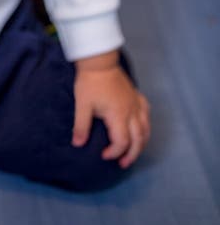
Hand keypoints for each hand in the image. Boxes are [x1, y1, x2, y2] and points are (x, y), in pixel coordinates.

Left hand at [73, 52, 150, 168]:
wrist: (98, 60)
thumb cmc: (90, 82)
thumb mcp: (82, 104)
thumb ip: (81, 126)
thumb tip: (77, 144)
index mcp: (119, 115)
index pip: (122, 141)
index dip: (114, 152)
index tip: (103, 155)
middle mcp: (132, 111)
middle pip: (139, 139)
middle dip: (132, 154)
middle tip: (123, 164)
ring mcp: (136, 102)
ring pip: (146, 128)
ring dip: (141, 142)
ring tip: (134, 151)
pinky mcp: (136, 95)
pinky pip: (146, 113)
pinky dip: (145, 124)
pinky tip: (141, 127)